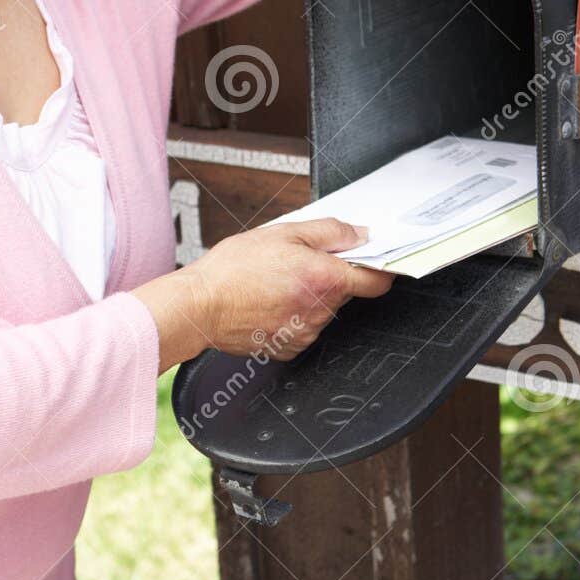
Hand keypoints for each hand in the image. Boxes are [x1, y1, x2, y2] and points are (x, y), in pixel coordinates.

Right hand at [184, 217, 394, 360]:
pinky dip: (292, 314)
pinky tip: (269, 301)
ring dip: (308, 295)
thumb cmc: (232, 271)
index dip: (379, 267)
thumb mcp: (283, 232)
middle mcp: (320, 310)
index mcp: (325, 279)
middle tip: (297, 262)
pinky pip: (303, 327)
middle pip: (345, 292)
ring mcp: (306, 332)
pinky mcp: (289, 348)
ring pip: (322, 309)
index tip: (374, 260)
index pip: (377, 280)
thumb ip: (330, 231)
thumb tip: (359, 234)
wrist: (200, 307)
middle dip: (329, 275)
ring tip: (275, 282)